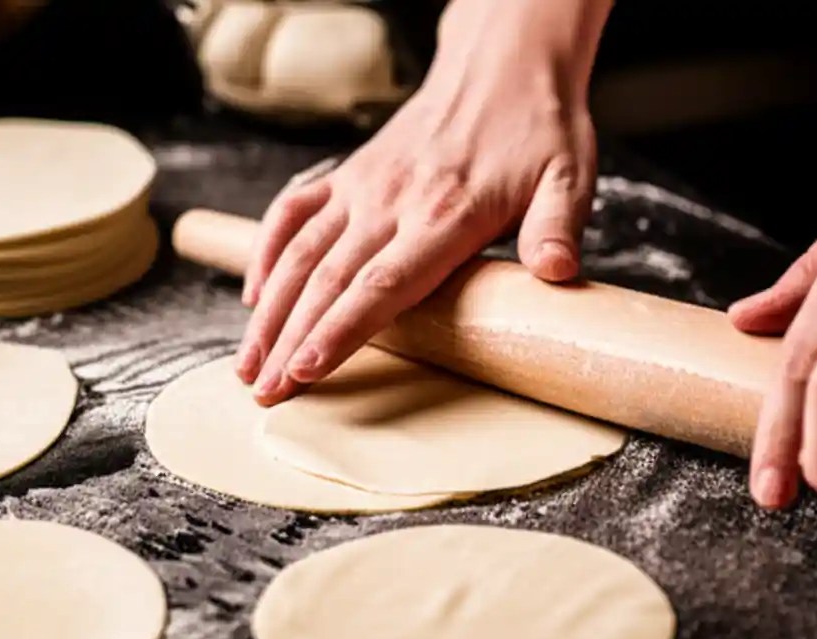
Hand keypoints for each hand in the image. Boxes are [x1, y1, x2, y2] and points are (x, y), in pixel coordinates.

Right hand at [235, 0, 612, 404]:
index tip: (305, 370)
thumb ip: (558, 227)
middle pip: (328, 281)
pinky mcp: (348, 175)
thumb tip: (559, 273)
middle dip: (291, 343)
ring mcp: (362, 187)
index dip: (340, 330)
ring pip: (300, 255)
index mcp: (445, 214)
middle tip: (265, 394)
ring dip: (269, 314)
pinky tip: (255, 297)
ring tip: (247, 366)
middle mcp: (392, 201)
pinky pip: (291, 212)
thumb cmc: (537, 129)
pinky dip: (267, 254)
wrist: (501, 67)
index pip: (382, 284)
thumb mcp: (569, 177)